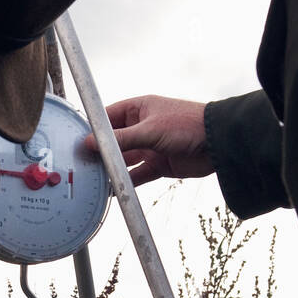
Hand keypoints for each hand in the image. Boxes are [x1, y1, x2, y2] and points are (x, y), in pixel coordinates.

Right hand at [83, 95, 214, 186]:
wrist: (218, 143)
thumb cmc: (188, 124)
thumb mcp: (150, 130)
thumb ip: (121, 139)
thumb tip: (93, 143)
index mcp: (140, 109)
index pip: (108, 117)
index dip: (94, 129)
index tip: (79, 141)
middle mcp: (142, 127)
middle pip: (114, 141)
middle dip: (100, 152)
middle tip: (82, 163)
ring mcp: (150, 146)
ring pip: (124, 159)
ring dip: (112, 168)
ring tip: (95, 178)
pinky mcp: (159, 165)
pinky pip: (138, 175)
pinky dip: (127, 182)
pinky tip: (114, 189)